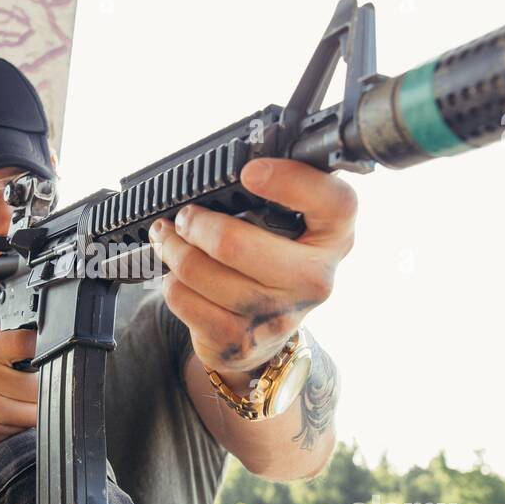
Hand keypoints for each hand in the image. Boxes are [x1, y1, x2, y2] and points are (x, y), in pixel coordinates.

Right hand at [0, 329, 37, 460]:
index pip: (27, 343)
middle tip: (35, 388)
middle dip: (45, 387)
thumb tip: (50, 344)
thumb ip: (10, 345)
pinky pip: (21, 430)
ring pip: (35, 411)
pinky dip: (20, 427)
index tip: (47, 359)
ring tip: (17, 404)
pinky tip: (4, 420)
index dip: (44, 351)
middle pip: (39, 384)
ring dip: (33, 410)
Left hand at [147, 157, 356, 385]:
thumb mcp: (292, 227)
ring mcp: (277, 316)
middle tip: (184, 216)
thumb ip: (278, 195)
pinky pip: (184, 299)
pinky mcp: (240, 341)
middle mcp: (314, 279)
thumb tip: (231, 162)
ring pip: (199, 271)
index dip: (291, 182)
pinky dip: (171, 282)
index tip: (250, 172)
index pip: (334, 203)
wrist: (266, 336)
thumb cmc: (274, 263)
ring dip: (173, 249)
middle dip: (196, 223)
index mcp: (334, 238)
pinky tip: (177, 275)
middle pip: (236, 244)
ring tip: (170, 239)